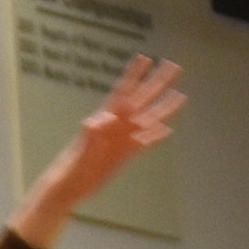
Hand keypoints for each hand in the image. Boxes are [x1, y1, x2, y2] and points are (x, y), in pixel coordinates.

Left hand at [8, 54, 184, 248]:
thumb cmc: (70, 171)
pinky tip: (168, 130)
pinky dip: (157, 136)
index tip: (146, 57)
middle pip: (142, 99)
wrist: (67, 190)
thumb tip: (101, 119)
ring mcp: (122, 140)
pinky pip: (145, 142)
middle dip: (158, 83)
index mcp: (106, 122)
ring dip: (164, 108)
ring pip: (148, 119)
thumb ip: (91, 135)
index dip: (134, 75)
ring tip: (181, 95)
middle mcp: (117, 127)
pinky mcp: (125, 156)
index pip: (124, 92)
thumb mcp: (80, 153)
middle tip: (175, 66)